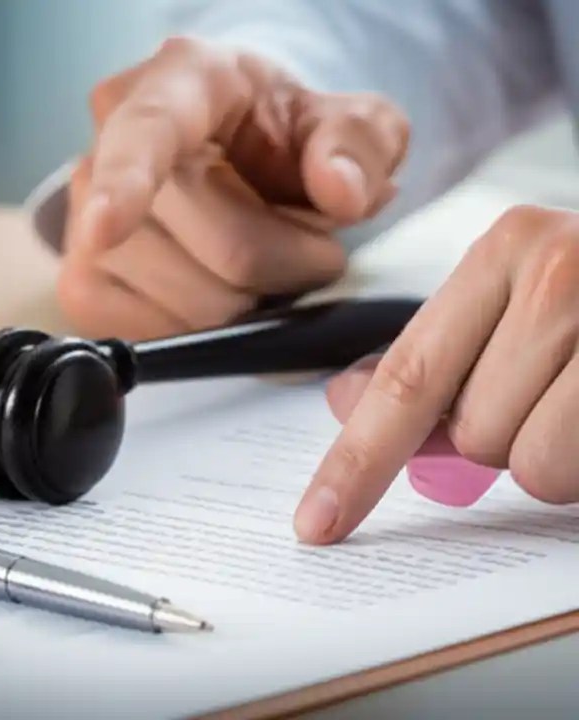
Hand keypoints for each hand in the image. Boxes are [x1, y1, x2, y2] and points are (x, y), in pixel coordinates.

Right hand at [58, 37, 408, 339]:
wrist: (226, 160)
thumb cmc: (279, 136)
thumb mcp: (346, 120)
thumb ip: (360, 142)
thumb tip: (341, 191)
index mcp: (176, 84)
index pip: (145, 136)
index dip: (127, 184)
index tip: (106, 228)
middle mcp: (106, 149)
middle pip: (227, 251)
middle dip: (291, 264)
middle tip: (306, 238)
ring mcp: (81, 226)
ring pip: (197, 308)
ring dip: (251, 302)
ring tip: (257, 258)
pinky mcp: (79, 289)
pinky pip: (159, 338)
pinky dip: (204, 330)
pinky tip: (214, 290)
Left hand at [297, 205, 578, 543]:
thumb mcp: (523, 294)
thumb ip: (436, 354)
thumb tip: (346, 403)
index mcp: (510, 247)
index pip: (406, 378)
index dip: (355, 462)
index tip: (317, 521)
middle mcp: (568, 272)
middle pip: (474, 434)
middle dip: (504, 434)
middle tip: (552, 390)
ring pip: (537, 465)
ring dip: (560, 455)